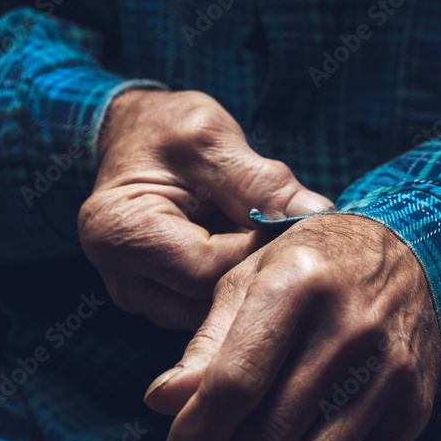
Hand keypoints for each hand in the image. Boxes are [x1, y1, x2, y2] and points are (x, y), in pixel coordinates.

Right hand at [78, 89, 333, 329]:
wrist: (136, 135)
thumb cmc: (166, 129)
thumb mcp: (212, 139)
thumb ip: (263, 182)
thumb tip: (318, 214)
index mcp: (121, 233)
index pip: (208, 270)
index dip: (257, 247)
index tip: (288, 221)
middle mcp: (124, 279)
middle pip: (211, 299)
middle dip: (256, 267)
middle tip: (288, 231)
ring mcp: (142, 298)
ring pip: (217, 311)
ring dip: (249, 278)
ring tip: (265, 235)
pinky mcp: (164, 303)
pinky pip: (213, 308)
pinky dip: (237, 283)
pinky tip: (251, 250)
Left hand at [145, 214, 440, 440]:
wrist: (412, 253)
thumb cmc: (313, 266)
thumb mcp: (252, 278)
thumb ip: (208, 343)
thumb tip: (160, 403)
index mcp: (298, 283)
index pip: (236, 381)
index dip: (196, 432)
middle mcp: (350, 327)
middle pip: (271, 434)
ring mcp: (389, 371)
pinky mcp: (413, 405)